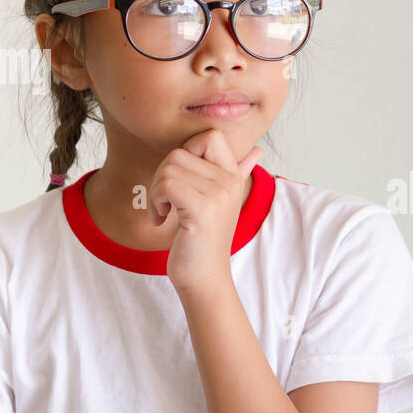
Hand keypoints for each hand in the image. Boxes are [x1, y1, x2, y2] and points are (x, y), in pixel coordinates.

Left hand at [148, 129, 263, 293]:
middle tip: (166, 200)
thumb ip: (238, 172)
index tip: (182, 179)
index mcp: (233, 176)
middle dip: (161, 175)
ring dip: (156, 192)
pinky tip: (162, 220)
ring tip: (165, 212)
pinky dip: (156, 202)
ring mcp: (219, 195)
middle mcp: (230, 182)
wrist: (205, 276)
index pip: (211, 135)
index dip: (187, 150)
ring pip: (168, 169)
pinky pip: (167, 185)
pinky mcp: (202, 210)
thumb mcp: (220, 201)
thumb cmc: (204, 239)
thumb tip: (257, 150)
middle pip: (179, 152)